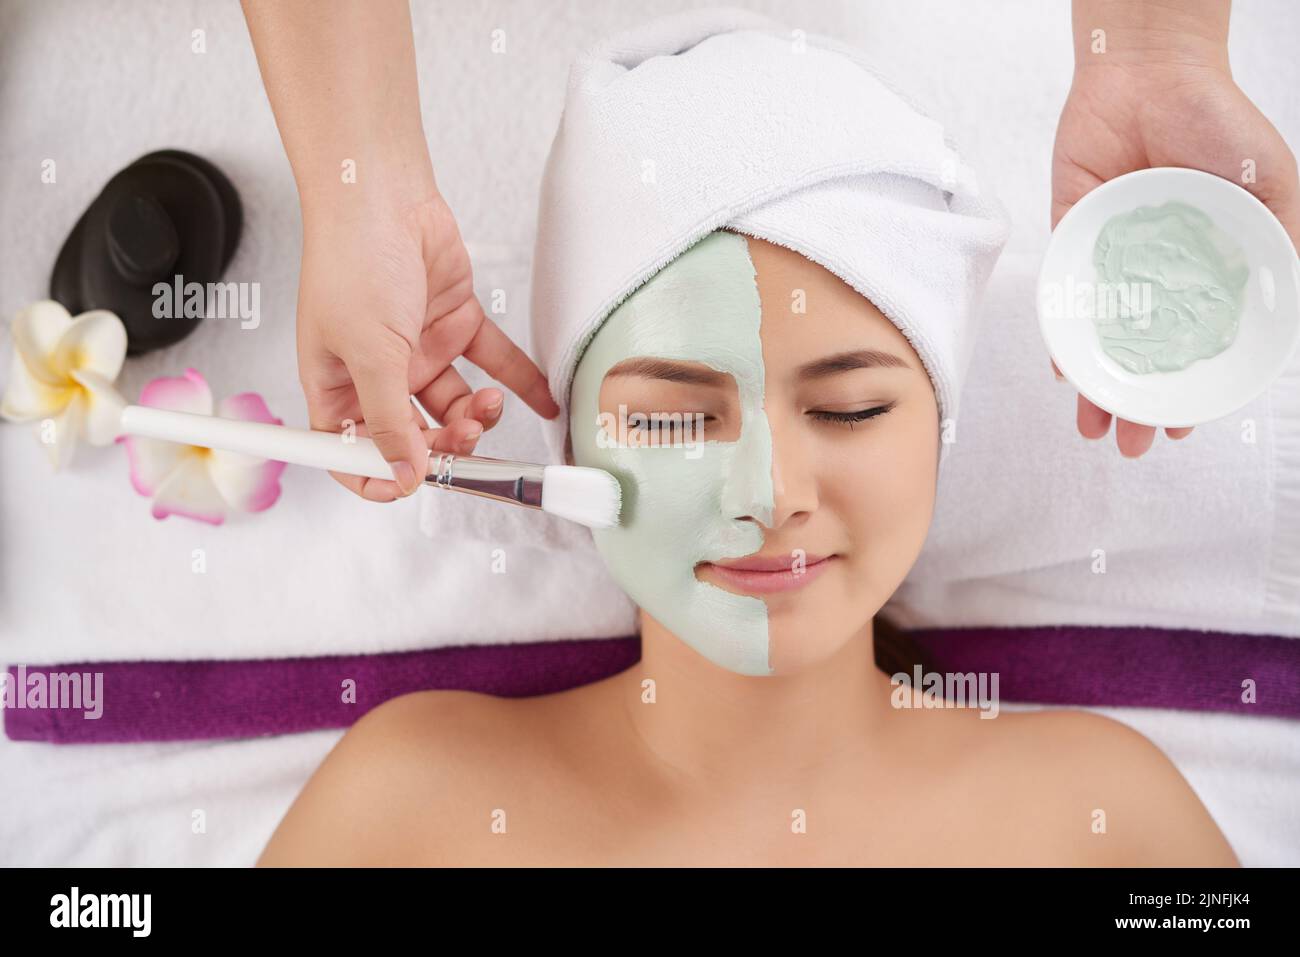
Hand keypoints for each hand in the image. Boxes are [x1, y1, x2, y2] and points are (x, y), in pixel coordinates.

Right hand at [297, 190, 559, 500]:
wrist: (381, 195)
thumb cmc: (353, 263)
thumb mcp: (367, 353)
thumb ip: (389, 420)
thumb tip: (403, 476)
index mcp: (337, 388)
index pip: (353, 454)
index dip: (380, 477)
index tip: (412, 485)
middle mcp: (377, 375)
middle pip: (415, 436)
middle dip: (443, 447)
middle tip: (464, 440)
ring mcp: (418, 351)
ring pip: (455, 406)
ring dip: (477, 417)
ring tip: (488, 405)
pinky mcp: (454, 324)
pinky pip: (493, 363)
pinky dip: (520, 383)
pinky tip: (544, 404)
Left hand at [1051, 32, 1299, 455]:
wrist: (1153, 70)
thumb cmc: (1220, 122)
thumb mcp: (1271, 189)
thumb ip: (1277, 250)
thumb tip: (1283, 313)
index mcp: (1204, 266)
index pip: (1193, 344)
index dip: (1188, 387)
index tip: (1181, 425)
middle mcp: (1155, 270)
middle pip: (1140, 351)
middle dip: (1134, 401)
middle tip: (1130, 445)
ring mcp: (1110, 257)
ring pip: (1099, 335)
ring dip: (1094, 383)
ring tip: (1093, 426)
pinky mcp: (1070, 237)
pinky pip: (1063, 295)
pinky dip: (1062, 332)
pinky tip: (1065, 367)